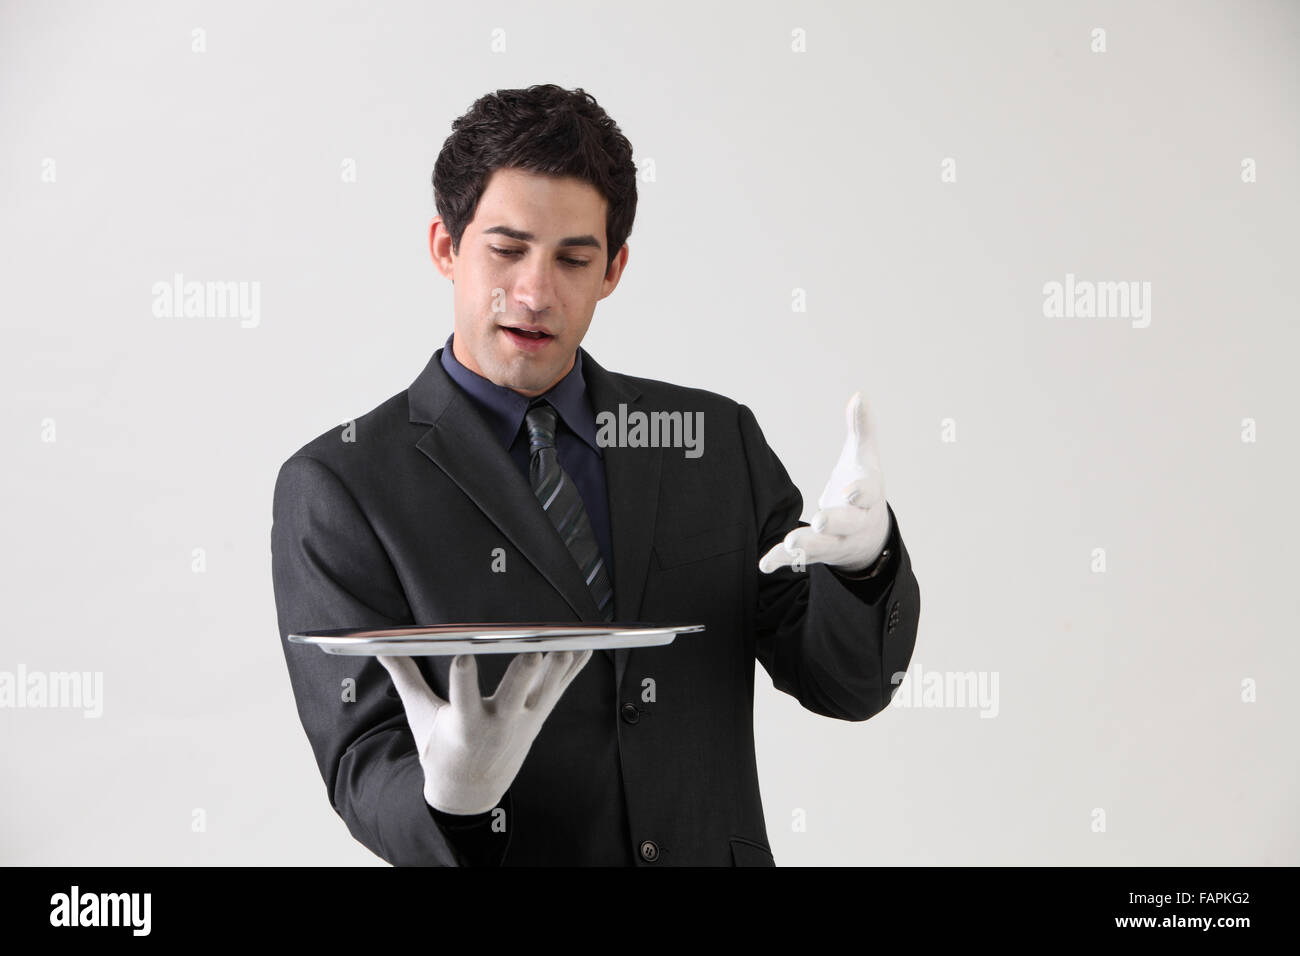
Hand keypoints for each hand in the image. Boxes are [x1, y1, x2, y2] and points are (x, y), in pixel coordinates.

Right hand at [378, 649, 592, 815]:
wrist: (469, 791)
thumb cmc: (441, 749)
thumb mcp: (421, 718)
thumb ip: (405, 678)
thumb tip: (379, 648)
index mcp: (464, 724)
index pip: (462, 697)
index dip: (463, 677)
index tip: (463, 654)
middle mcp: (498, 723)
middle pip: (514, 695)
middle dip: (524, 674)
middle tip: (534, 650)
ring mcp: (523, 721)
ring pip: (545, 691)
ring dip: (558, 667)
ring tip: (570, 639)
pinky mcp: (539, 718)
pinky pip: (559, 690)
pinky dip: (574, 668)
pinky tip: (587, 645)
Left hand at [759, 391, 890, 573]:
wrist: (870, 537)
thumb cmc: (862, 488)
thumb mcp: (865, 458)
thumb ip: (861, 428)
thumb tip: (859, 394)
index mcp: (868, 496)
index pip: (868, 495)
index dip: (860, 493)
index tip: (850, 492)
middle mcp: (854, 523)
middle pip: (847, 524)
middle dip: (835, 522)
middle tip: (821, 517)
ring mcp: (836, 541)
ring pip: (823, 546)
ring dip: (807, 545)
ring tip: (790, 543)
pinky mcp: (817, 554)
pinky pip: (800, 560)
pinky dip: (781, 561)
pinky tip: (764, 563)